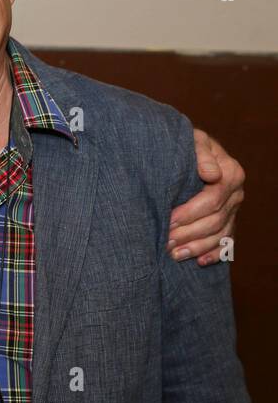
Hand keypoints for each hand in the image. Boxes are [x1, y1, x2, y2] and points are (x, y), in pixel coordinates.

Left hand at [168, 129, 243, 265]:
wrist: (191, 149)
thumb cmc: (187, 143)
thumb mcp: (192, 140)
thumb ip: (200, 154)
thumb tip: (210, 174)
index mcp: (231, 173)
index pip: (212, 199)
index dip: (190, 212)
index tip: (169, 220)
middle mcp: (236, 193)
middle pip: (215, 220)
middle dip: (189, 233)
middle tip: (165, 241)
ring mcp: (234, 208)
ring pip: (219, 234)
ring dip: (197, 247)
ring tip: (174, 254)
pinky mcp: (229, 220)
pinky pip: (226, 242)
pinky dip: (214, 254)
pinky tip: (199, 262)